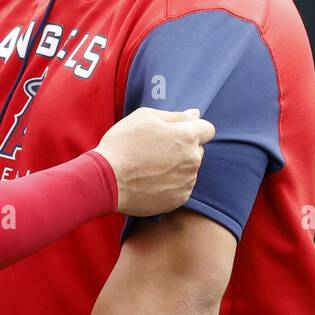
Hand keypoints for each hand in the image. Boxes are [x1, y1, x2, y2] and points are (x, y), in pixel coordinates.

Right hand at [95, 107, 214, 216]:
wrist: (106, 179)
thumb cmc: (123, 144)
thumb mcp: (145, 117)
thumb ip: (175, 116)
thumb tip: (195, 114)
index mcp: (187, 137)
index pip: (207, 129)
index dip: (193, 128)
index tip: (176, 132)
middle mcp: (193, 160)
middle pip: (197, 150)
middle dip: (183, 148)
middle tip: (156, 150)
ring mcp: (187, 182)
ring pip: (189, 170)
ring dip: (177, 167)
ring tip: (150, 167)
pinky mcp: (178, 199)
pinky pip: (181, 187)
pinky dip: (170, 184)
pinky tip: (150, 181)